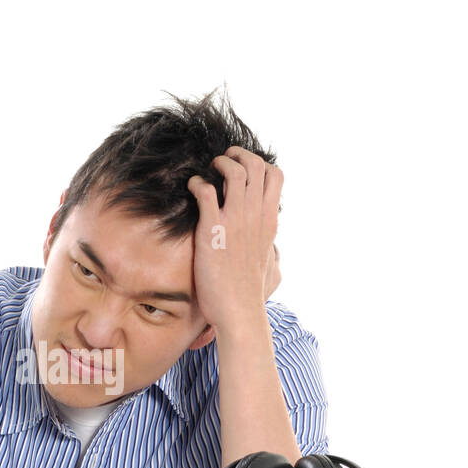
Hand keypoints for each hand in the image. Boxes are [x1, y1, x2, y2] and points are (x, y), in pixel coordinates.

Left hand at [187, 147, 283, 331]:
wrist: (238, 313)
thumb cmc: (251, 295)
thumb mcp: (272, 268)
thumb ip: (274, 254)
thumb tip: (274, 252)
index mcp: (269, 222)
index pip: (275, 176)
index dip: (259, 165)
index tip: (243, 169)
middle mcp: (256, 216)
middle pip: (256, 165)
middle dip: (238, 155)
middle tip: (223, 161)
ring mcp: (236, 222)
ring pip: (234, 171)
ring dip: (219, 164)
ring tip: (208, 170)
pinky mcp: (213, 230)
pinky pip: (207, 191)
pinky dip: (198, 183)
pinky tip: (193, 190)